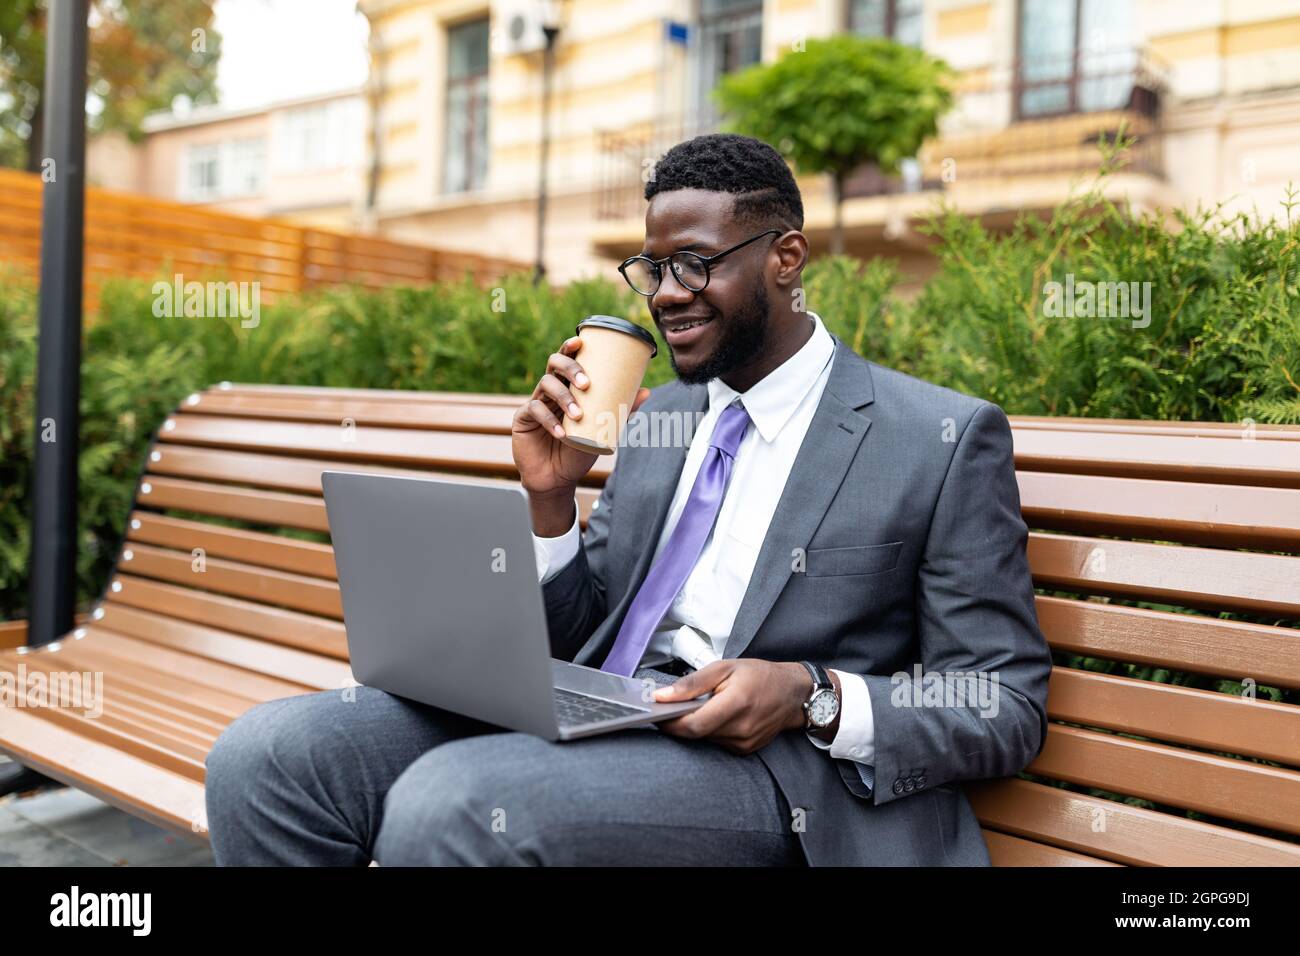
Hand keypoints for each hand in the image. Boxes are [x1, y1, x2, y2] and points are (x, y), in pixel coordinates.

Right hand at [512, 335, 649, 533]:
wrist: (558, 478)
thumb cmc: (579, 450)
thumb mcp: (603, 431)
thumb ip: (622, 411)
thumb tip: (647, 391)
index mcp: (567, 387)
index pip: (566, 360)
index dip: (570, 347)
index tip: (580, 341)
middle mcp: (550, 390)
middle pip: (553, 365)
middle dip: (569, 368)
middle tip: (585, 383)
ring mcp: (535, 402)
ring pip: (545, 385)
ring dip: (563, 397)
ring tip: (577, 415)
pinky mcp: (523, 419)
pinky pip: (535, 411)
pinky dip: (549, 420)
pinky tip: (561, 433)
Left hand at [651, 660, 809, 755]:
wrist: (792, 693)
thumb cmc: (759, 675)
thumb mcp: (724, 668)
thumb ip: (691, 684)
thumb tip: (662, 696)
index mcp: (736, 703)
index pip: (693, 725)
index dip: (670, 723)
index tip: (655, 714)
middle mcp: (741, 729)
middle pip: (696, 734)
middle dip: (679, 723)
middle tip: (670, 709)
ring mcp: (744, 743)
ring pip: (705, 739)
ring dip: (695, 726)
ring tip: (699, 708)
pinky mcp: (745, 750)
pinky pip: (717, 743)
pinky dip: (710, 731)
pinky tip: (716, 716)